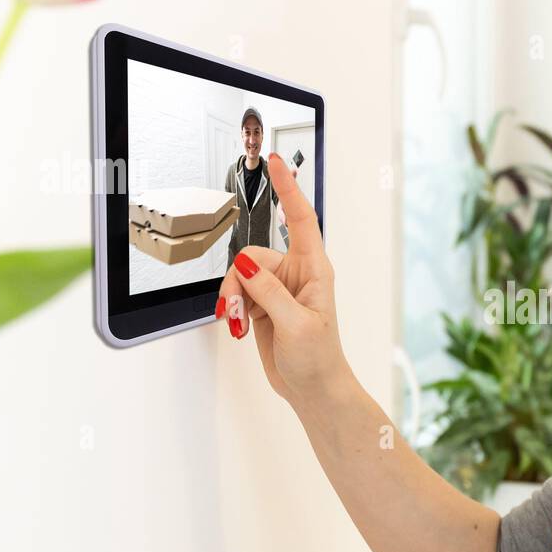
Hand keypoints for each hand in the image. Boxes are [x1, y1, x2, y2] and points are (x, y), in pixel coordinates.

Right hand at [216, 152, 346, 404]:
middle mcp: (295, 274)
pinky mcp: (262, 304)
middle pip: (252, 254)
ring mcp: (277, 289)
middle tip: (237, 309)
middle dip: (237, 281)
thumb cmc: (319, 358)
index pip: (302, 219)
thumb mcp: (297, 323)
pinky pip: (236, 293)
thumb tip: (245, 264)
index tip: (276, 162)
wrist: (313, 389)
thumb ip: (269, 291)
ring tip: (240, 323)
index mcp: (315, 269)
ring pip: (239, 275)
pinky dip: (232, 308)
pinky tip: (240, 326)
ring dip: (233, 298)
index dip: (288, 188)